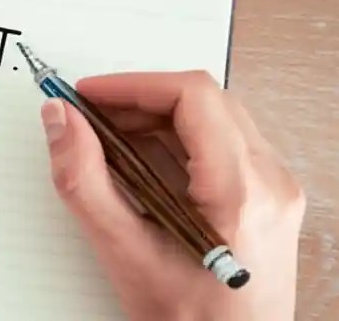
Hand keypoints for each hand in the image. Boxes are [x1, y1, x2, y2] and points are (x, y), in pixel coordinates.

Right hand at [40, 71, 304, 320]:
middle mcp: (271, 183)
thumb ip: (85, 181)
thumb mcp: (125, 254)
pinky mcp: (270, 198)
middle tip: (91, 115)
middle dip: (141, 99)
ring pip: (216, 119)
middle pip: (204, 101)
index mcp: (242, 192)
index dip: (133, 85)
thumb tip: (61, 122)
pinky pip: (225, 144)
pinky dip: (178, 141)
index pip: (192, 97)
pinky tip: (141, 163)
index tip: (90, 96)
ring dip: (158, 119)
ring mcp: (277, 190)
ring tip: (109, 139)